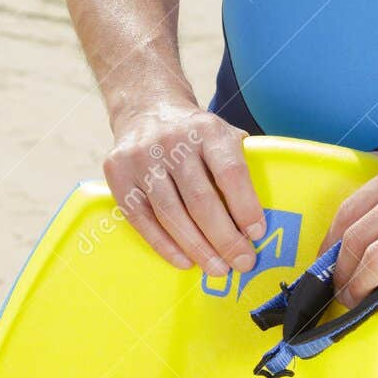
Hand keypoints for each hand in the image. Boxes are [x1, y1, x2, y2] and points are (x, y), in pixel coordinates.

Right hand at [104, 103, 266, 277]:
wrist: (147, 109)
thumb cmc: (194, 133)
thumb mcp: (221, 133)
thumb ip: (241, 163)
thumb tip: (258, 218)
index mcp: (207, 129)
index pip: (230, 171)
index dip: (245, 206)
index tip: (257, 233)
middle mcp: (173, 141)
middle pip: (200, 199)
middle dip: (224, 238)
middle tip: (242, 263)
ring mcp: (142, 157)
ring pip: (171, 213)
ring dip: (197, 248)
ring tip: (217, 268)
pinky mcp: (118, 174)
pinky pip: (142, 219)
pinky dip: (164, 245)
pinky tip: (184, 260)